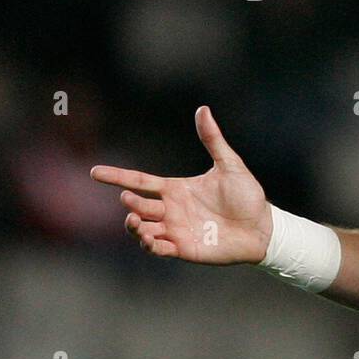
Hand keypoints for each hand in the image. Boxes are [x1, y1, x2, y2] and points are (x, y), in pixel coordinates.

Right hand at [90, 106, 272, 263]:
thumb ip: (213, 139)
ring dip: (134, 227)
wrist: (262, 228)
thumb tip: (203, 109)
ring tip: (135, 221)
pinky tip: (150, 239)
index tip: (95, 172)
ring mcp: (176, 230)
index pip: (140, 181)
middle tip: (127, 199)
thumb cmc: (247, 196)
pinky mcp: (184, 249)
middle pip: (138, 206)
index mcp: (176, 189)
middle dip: (130, 204)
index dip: (117, 176)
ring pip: (143, 229)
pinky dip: (151, 245)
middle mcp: (171, 209)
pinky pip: (160, 248)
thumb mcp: (229, 164)